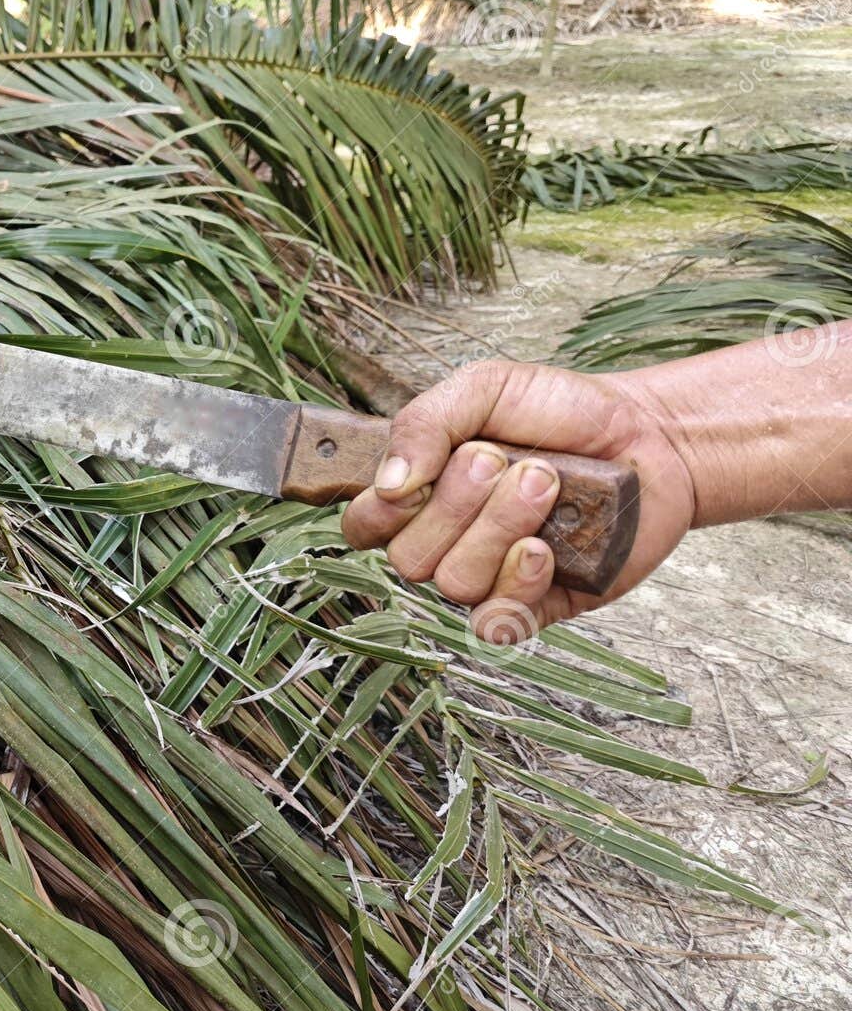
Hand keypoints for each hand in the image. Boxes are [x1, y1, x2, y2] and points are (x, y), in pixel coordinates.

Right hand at [341, 359, 697, 641]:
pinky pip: (496, 622)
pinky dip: (519, 585)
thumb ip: (424, 422)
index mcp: (420, 492)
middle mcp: (445, 540)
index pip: (363, 526)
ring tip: (547, 486)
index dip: (382, 511)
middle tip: (506, 461)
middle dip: (460, 504)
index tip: (426, 472)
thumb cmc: (559, 411)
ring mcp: (487, 576)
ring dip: (501, 528)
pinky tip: (546, 548)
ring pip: (455, 583)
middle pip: (409, 558)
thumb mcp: (485, 387)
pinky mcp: (534, 605)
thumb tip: (386, 483)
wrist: (647, 435)